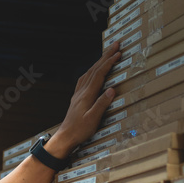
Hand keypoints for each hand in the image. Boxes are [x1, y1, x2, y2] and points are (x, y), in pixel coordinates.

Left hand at [47, 40, 119, 156]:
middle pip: (94, 69)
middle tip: (115, 46)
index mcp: (87, 95)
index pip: (99, 74)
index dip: (109, 62)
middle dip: (105, 56)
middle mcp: (81, 91)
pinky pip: (84, 79)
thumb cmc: (79, 130)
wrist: (65, 137)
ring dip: (98, 62)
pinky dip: (91, 71)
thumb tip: (112, 90)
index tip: (118, 53)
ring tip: (107, 54)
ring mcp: (78, 94)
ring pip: (89, 72)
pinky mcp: (76, 98)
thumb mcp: (93, 119)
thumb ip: (102, 104)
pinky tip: (92, 71)